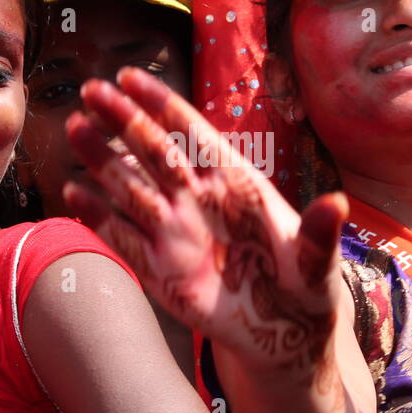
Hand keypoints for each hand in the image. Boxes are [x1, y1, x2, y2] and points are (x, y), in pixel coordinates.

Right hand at [64, 68, 347, 389]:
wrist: (281, 335)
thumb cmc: (303, 287)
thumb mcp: (318, 263)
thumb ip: (320, 235)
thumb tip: (338, 204)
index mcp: (237, 184)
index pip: (194, 134)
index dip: (163, 104)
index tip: (129, 77)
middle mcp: (199, 200)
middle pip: (154, 151)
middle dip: (124, 120)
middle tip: (92, 91)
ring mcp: (174, 233)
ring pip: (131, 187)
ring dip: (102, 159)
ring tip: (75, 128)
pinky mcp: (158, 269)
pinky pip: (122, 237)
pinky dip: (98, 216)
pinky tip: (73, 192)